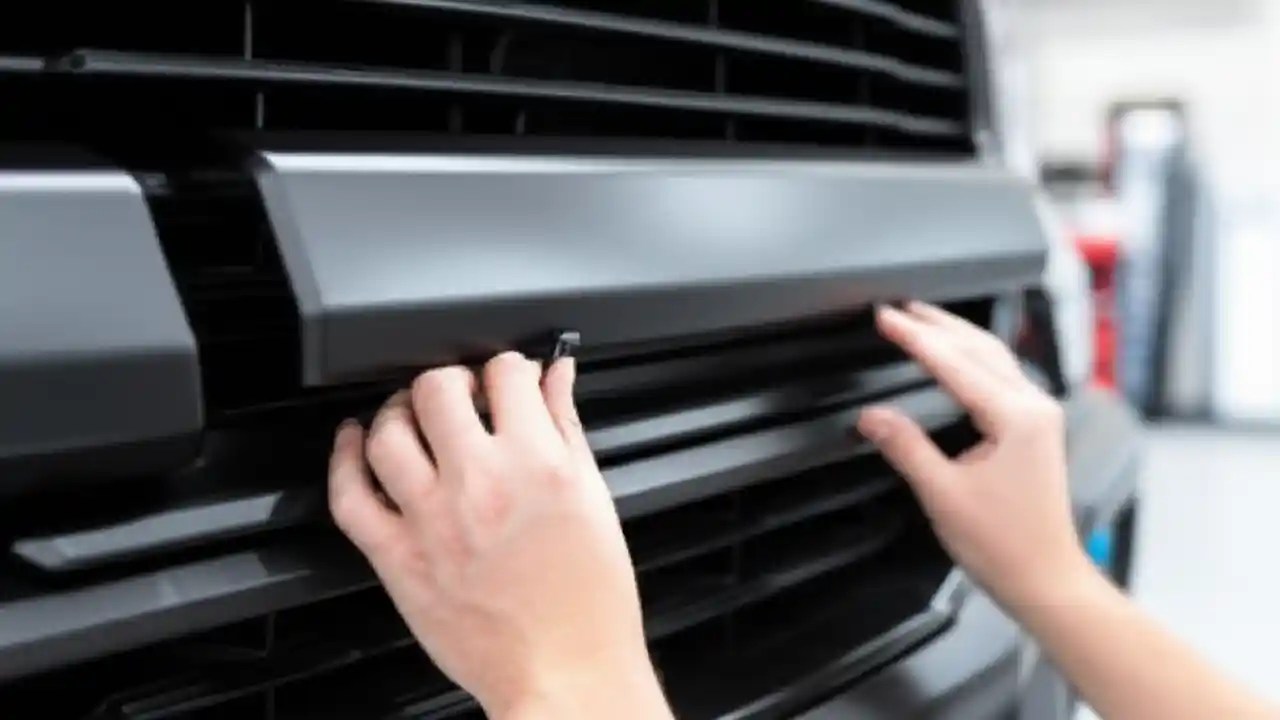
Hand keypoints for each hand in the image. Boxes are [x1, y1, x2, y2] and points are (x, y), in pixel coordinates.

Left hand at [328, 352, 669, 718]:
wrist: (566, 673)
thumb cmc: (588, 601)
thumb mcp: (594, 499)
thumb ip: (567, 427)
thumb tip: (557, 377)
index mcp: (538, 465)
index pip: (508, 374)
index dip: (509, 367)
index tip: (509, 378)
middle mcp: (481, 484)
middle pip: (438, 389)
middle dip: (451, 380)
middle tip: (461, 395)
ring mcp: (433, 520)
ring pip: (388, 432)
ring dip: (397, 410)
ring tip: (410, 414)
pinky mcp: (399, 558)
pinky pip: (350, 496)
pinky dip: (343, 459)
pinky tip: (353, 442)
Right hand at [857, 303, 1092, 611]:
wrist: (1045, 577)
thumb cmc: (1005, 545)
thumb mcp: (942, 494)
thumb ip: (905, 446)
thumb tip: (872, 416)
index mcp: (1017, 417)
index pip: (954, 363)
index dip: (915, 338)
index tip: (886, 318)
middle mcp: (1034, 407)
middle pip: (980, 347)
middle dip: (937, 324)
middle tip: (898, 307)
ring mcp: (1039, 416)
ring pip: (994, 356)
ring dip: (955, 335)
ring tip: (922, 319)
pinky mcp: (1035, 428)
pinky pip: (1001, 376)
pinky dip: (971, 358)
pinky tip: (955, 356)